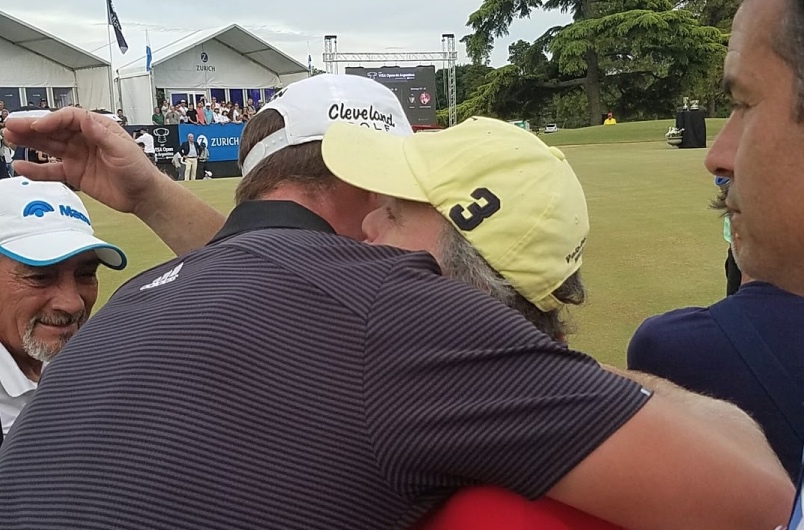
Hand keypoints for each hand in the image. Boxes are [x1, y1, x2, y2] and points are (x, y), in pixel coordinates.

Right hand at [4, 107, 165, 214]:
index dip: (53, 120)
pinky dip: (36, 170)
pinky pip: (51, 170)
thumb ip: (103, 135)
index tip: (39, 125)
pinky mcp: (74, 174)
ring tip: (9, 138)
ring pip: (48, 147)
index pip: (70, 118)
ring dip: (29, 143)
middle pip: (54, 130)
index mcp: (98, 128)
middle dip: (32, 127)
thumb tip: (86, 118)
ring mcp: (77, 156)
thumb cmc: (139, 170)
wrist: (143, 195)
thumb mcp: (124, 149)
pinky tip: (21, 166)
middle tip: (11, 125)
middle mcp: (84, 140)